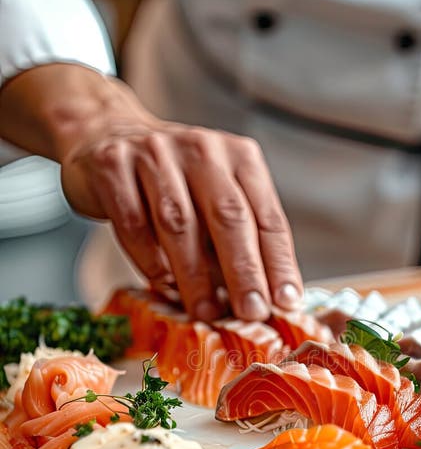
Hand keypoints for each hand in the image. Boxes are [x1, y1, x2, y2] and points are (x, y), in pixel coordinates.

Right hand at [0, 65, 302, 320]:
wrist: (107, 136)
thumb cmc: (176, 180)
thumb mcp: (216, 196)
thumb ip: (239, 238)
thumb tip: (263, 299)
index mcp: (239, 157)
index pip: (267, 216)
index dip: (279, 262)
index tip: (285, 301)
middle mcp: (201, 149)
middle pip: (228, 216)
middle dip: (243, 271)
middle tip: (251, 313)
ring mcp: (155, 153)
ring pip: (179, 222)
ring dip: (195, 275)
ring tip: (206, 311)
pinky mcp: (112, 166)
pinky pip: (134, 223)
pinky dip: (150, 261)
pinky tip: (164, 287)